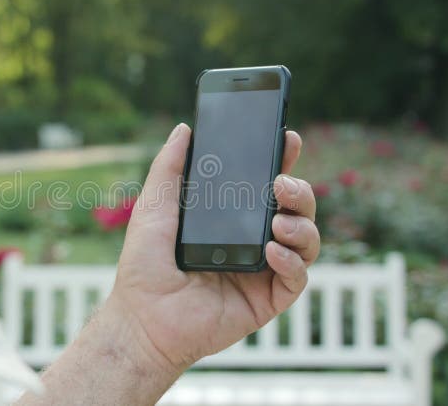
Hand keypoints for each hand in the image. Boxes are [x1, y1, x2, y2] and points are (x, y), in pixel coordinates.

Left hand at [106, 123, 319, 372]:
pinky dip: (292, 261)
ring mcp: (263, 270)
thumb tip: (185, 129)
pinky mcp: (268, 300)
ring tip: (278, 221)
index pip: (266, 183)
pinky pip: (297, 278)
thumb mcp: (154, 208)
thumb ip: (169, 168)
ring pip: (306, 239)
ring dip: (301, 224)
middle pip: (296, 208)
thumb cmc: (144, 266)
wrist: (142, 318)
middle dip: (300, 190)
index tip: (287, 138)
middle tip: (281, 183)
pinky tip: (272, 251)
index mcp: (232, 217)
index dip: (282, 160)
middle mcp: (253, 239)